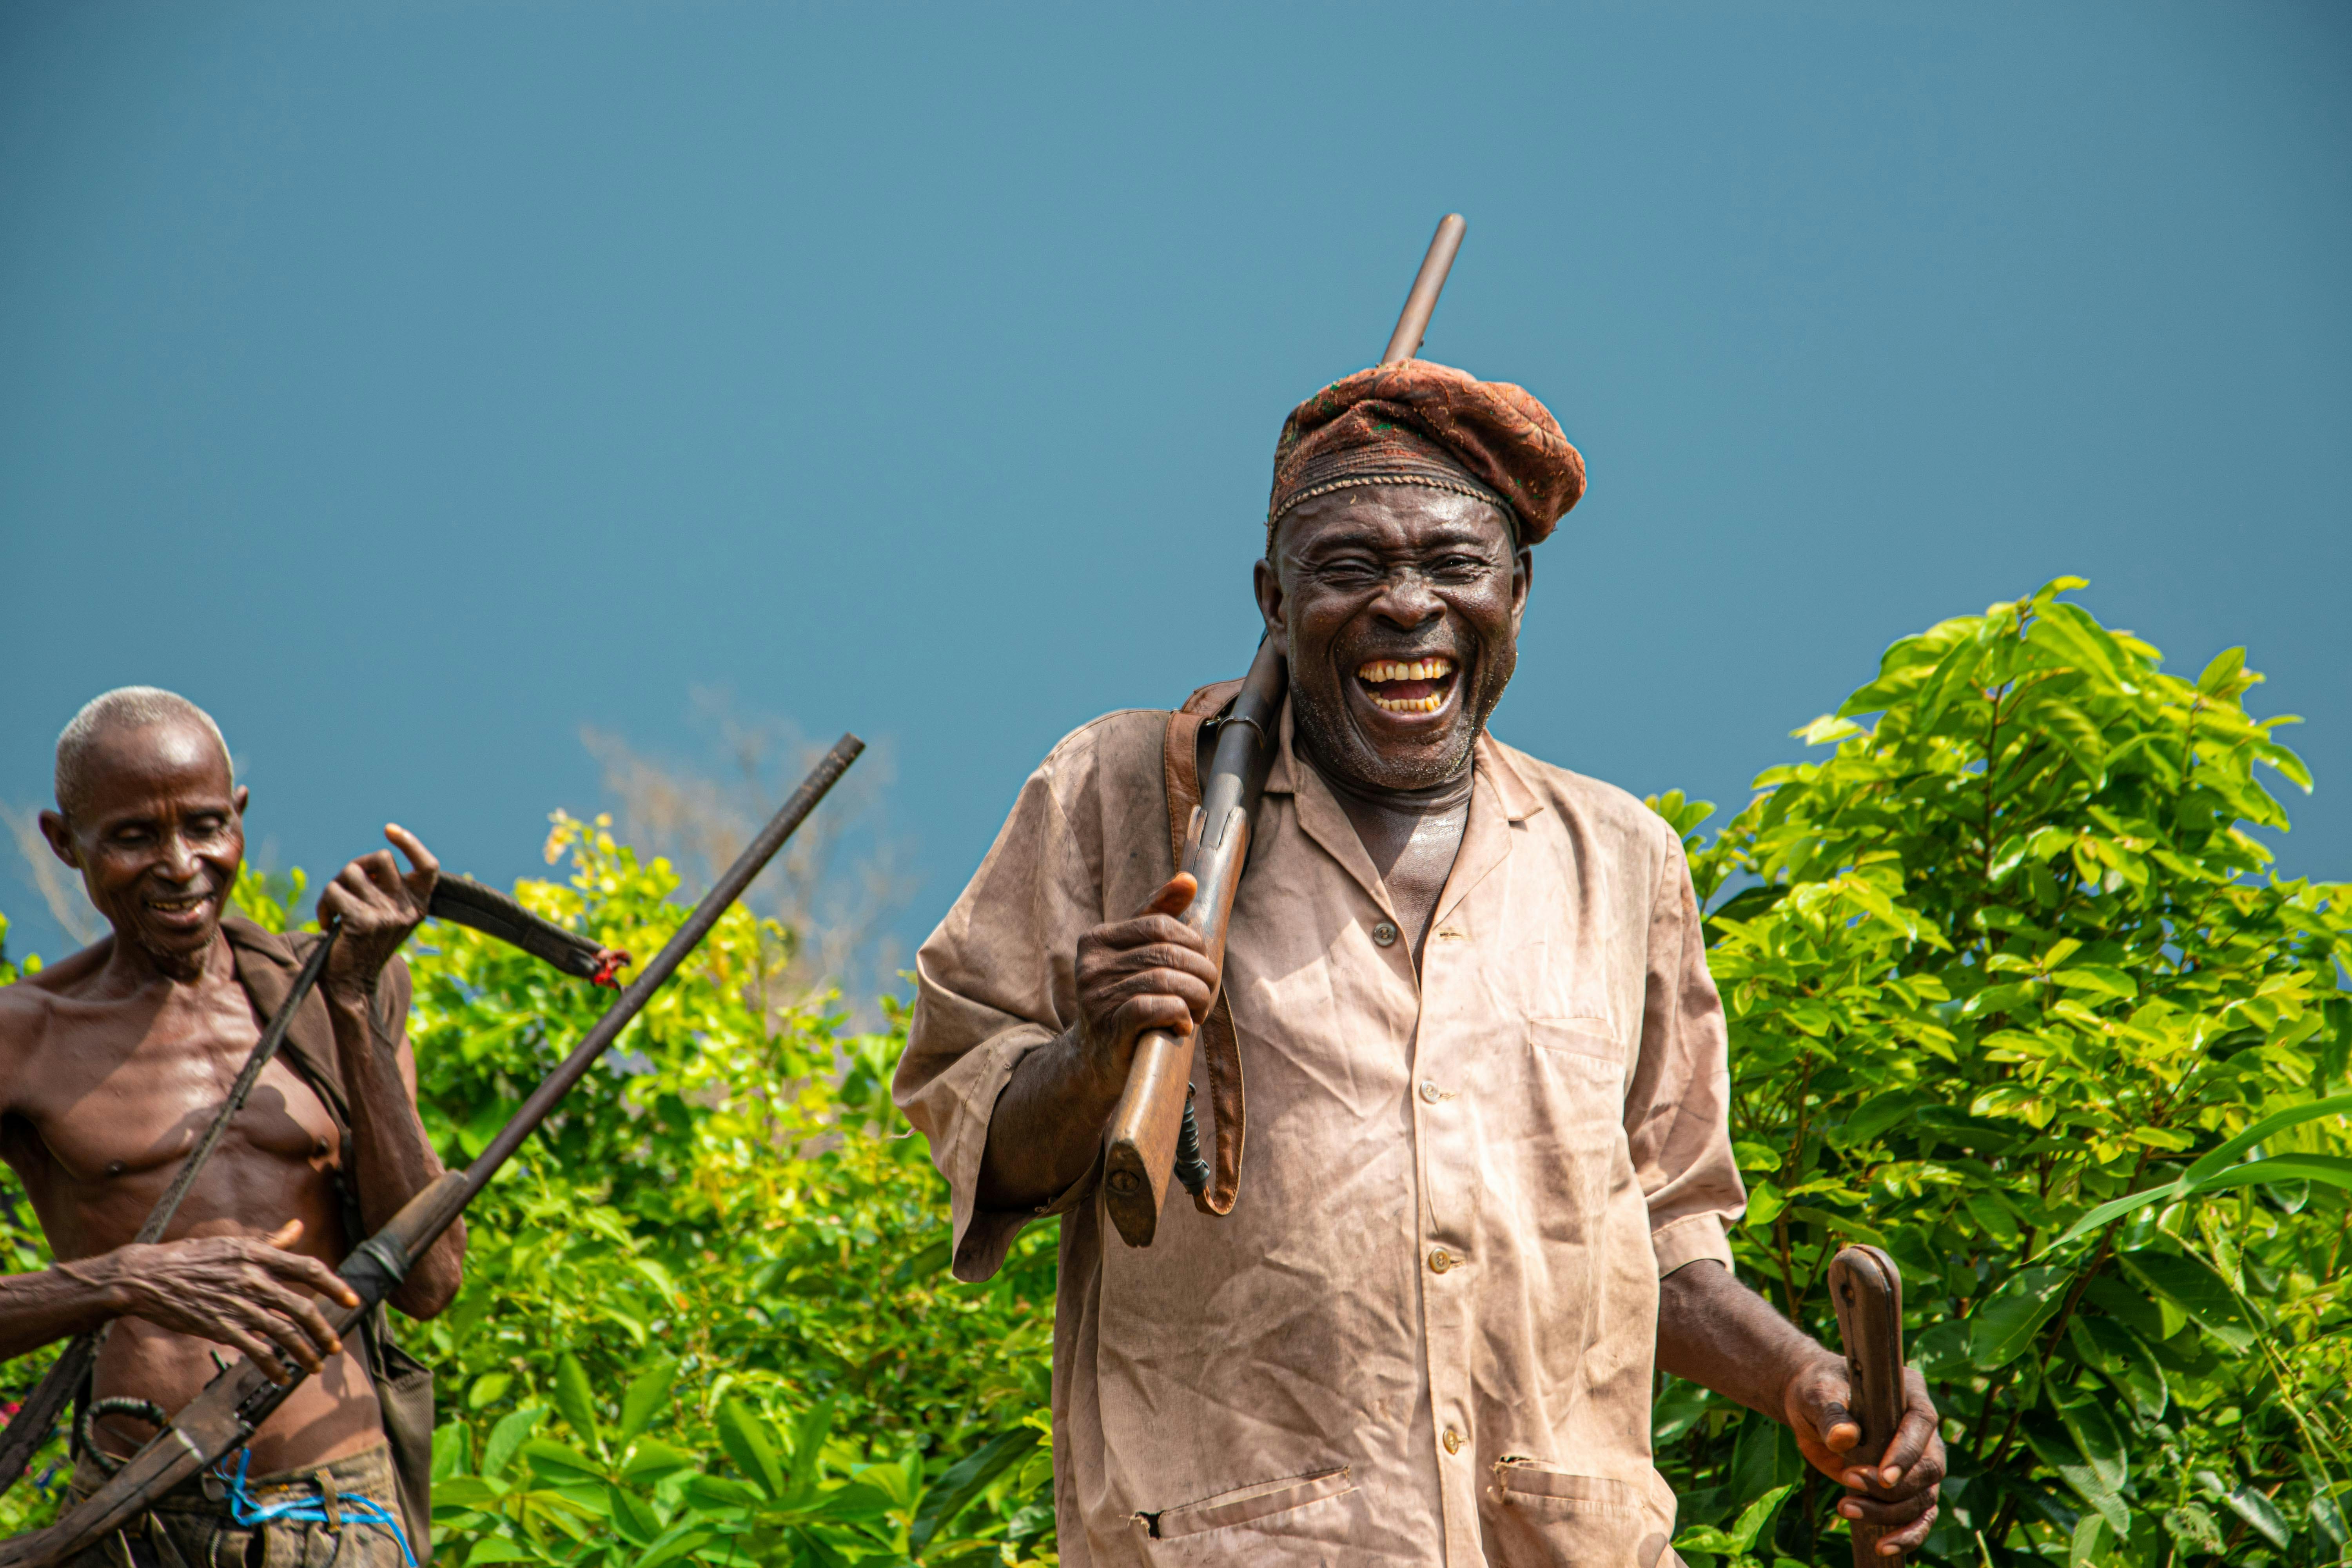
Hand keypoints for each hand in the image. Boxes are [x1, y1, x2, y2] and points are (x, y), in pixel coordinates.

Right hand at [97, 1221, 362, 1383]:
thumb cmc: (192, 1257)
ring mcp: (237, 1305)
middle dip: (324, 1331)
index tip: (353, 1300)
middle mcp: (253, 1279)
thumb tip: (298, 1226)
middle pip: (302, 1307)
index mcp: (258, 1254)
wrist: (148, 1277)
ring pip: (284, 1333)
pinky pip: (256, 1351)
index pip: (309, 1269)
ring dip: (304, 1353)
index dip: (335, 1285)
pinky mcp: (220, 1327)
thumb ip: (271, 1240)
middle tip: (334, 1346)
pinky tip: (282, 1376)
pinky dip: (274, 1366)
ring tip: (315, 1366)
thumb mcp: (234, 1242)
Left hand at [318, 824, 437, 1002]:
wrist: (351, 984)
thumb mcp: (387, 914)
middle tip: (345, 887)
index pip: (428, 866)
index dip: (411, 844)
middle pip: (380, 859)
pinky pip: (334, 891)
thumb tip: (366, 864)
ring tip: (333, 911)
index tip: (389, 830)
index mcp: (418, 906)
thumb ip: (386, 888)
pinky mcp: (362, 922)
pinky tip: (326, 923)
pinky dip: (324, 905)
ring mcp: (387, 915)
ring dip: (335, 888)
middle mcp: (407, 909)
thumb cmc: (365, 944)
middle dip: (356, 866)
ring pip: (351, 873)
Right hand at [1072, 873, 1218, 1092]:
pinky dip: (1179, 1014)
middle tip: (1206, 995)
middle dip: (1201, 974)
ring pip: (1166, 981)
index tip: (1199, 967)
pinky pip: (1154, 1008)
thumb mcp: (1135, 956)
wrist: (1095, 1060)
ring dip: (1196, 998)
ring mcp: (1097, 998)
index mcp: (1097, 940)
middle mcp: (1091, 966)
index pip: (1160, 925)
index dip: (1192, 944)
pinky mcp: (1108, 1030)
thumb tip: (1188, 881)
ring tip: (1198, 1011)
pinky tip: (1183, 1026)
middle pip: (1168, 954)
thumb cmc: (1124, 1001)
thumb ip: (1157, 918)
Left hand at [1784, 1352, 1945, 1556]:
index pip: (1922, 1424)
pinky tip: (1883, 1548)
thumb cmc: (1818, 1390)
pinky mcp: (1904, 1488)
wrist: (1811, 1407)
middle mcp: (1922, 1431)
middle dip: (1893, 1487)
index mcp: (1909, 1394)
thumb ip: (1832, 1414)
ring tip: (1845, 1508)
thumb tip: (1845, 1437)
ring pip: (1923, 1498)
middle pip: (1929, 1468)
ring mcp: (1917, 1462)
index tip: (1883, 1478)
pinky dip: (1905, 1535)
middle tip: (1848, 1481)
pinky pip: (1918, 1517)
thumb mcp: (1818, 1394)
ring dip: (1889, 1513)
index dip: (1907, 1453)